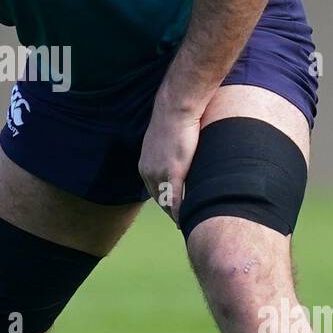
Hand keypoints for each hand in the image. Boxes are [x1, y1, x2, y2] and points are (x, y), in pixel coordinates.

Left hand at [138, 106, 202, 223]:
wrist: (176, 109)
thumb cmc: (173, 121)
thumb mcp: (163, 141)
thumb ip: (166, 154)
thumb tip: (175, 158)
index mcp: (145, 165)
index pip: (154, 190)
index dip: (164, 202)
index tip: (173, 211)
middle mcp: (148, 172)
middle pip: (159, 199)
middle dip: (169, 211)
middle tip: (182, 220)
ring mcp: (160, 173)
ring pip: (166, 202)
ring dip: (175, 214)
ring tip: (187, 222)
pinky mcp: (174, 172)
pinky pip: (175, 199)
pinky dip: (179, 212)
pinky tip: (184, 220)